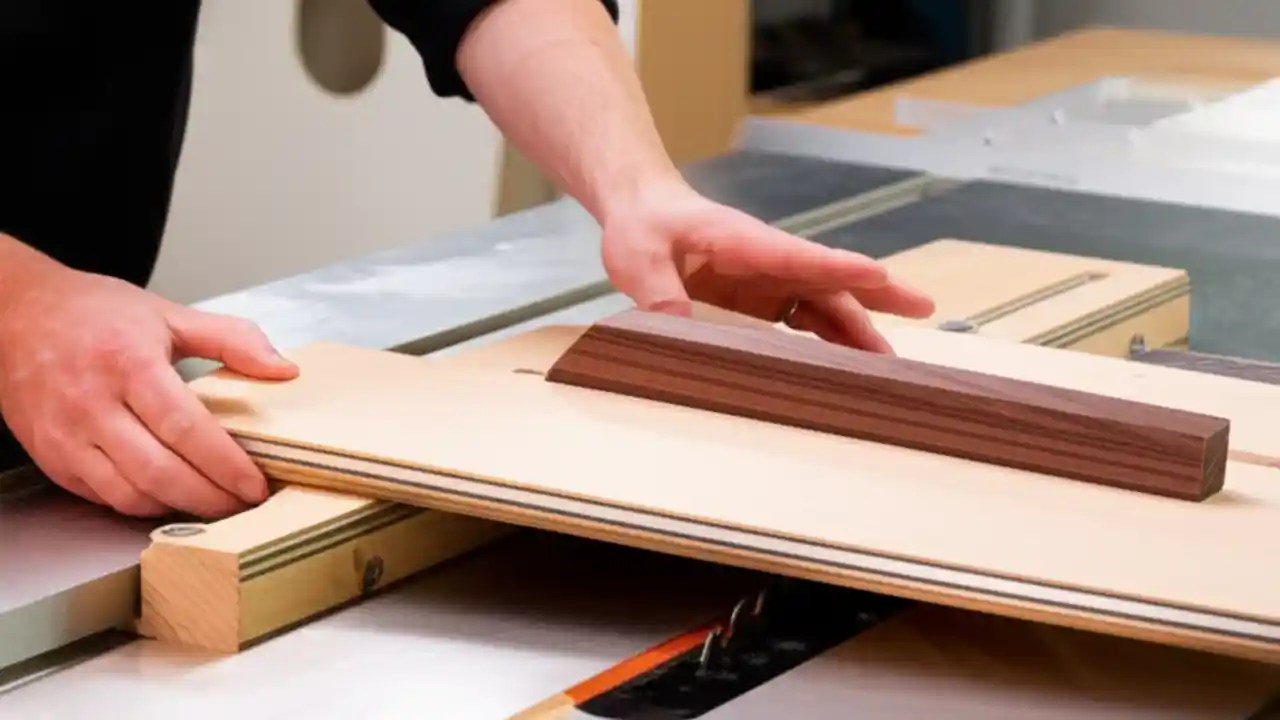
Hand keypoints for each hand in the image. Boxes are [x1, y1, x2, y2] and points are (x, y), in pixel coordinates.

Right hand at [0, 266, 297, 517]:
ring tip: (214, 503)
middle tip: (244, 502)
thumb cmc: (92, 314)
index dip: (226, 464)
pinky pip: (103, 496)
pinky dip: (142, 504)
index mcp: (129, 364)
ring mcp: (66, 435)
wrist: (12, 314)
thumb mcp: (168, 315)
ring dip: (178, 507)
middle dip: (210, 497)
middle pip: (160, 471)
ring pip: (130, 493)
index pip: (186, 427)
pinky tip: (171, 496)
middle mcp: (93, 404)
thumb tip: (284, 369)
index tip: (256, 483)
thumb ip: (232, 340)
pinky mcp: (51, 456)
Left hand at [600, 181, 935, 352]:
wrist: (645, 213)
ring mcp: (769, 281)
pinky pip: (803, 321)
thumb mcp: (637, 256)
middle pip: (829, 282)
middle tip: (923, 309)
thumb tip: (676, 325)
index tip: (875, 274)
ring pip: (824, 305)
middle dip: (875, 298)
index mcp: (743, 242)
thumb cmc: (644, 226)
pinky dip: (829, 340)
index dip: (836, 267)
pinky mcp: (762, 300)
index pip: (797, 255)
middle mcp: (768, 261)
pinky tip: (849, 364)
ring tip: (890, 361)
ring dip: (858, 329)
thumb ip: (656, 289)